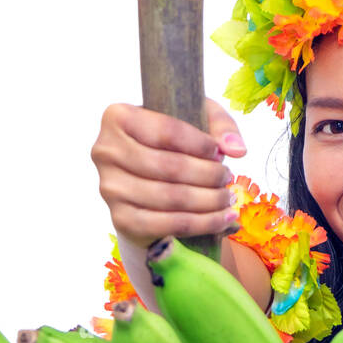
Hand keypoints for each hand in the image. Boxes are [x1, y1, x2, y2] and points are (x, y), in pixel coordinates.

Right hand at [91, 98, 246, 247]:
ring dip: (209, 201)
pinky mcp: (120, 219)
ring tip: (228, 197)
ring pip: (171, 198)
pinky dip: (202, 223)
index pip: (167, 131)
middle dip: (208, 175)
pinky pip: (167, 224)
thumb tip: (237, 149)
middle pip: (170, 167)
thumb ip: (219, 124)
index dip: (201, 144)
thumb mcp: (194, 119)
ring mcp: (109, 188)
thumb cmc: (170, 144)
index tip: (220, 153)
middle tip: (227, 177)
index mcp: (117, 117)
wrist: (144, 184)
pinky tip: (223, 219)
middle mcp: (105, 151)